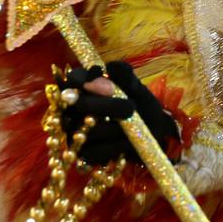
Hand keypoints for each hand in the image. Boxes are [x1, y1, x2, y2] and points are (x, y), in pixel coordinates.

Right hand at [59, 62, 178, 164]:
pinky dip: (114, 147)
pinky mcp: (82, 153)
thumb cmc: (139, 103)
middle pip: (77, 105)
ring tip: (133, 125)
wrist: (151, 131)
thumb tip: (110, 68)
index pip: (73, 80)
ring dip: (115, 129)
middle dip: (107, 106)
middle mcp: (72, 109)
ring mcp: (74, 132)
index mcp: (82, 87)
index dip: (84, 81)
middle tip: (131, 107)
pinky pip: (93, 152)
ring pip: (86, 130)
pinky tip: (127, 142)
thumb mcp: (137, 87)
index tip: (107, 85)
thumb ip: (125, 75)